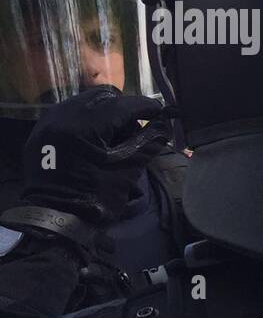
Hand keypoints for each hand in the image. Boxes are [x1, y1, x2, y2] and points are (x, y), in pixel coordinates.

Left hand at [20, 86, 171, 225]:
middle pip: (101, 97)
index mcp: (80, 129)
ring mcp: (47, 124)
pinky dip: (88, 120)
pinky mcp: (42, 132)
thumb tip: (164, 126)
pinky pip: (69, 114)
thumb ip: (147, 144)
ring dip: (106, 113)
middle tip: (138, 126)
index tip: (161, 110)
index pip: (120, 106)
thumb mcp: (127, 172)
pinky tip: (98, 138)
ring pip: (84, 103)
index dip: (144, 106)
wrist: (55, 220)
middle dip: (124, 108)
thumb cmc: (94, 200)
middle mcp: (60, 118)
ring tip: (117, 135)